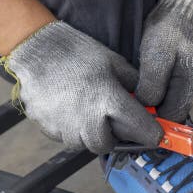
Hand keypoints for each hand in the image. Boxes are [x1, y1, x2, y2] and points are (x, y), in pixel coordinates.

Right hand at [2, 21, 162, 153]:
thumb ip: (133, 86)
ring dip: (89, 133)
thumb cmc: (77, 52)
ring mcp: (64, 126)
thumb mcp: (114, 62)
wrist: (37, 47)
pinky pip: (64, 137)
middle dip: (112, 136)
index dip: (150, 134)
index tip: (155, 135)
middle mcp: (87, 119)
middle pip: (106, 145)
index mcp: (108, 101)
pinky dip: (70, 128)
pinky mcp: (47, 128)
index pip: (139, 130)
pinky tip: (69, 108)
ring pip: (83, 143)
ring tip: (86, 110)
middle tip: (111, 120)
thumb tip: (147, 103)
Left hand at [136, 0, 192, 121]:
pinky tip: (149, 80)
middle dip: (154, 108)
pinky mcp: (187, 77)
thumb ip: (153, 85)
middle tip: (135, 96)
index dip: (154, 117)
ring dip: (155, 99)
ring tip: (141, 85)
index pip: (173, 117)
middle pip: (172, 112)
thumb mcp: (156, 54)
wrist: (182, 8)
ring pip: (170, 103)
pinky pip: (171, 92)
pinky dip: (159, 90)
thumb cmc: (169, 28)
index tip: (137, 108)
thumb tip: (147, 107)